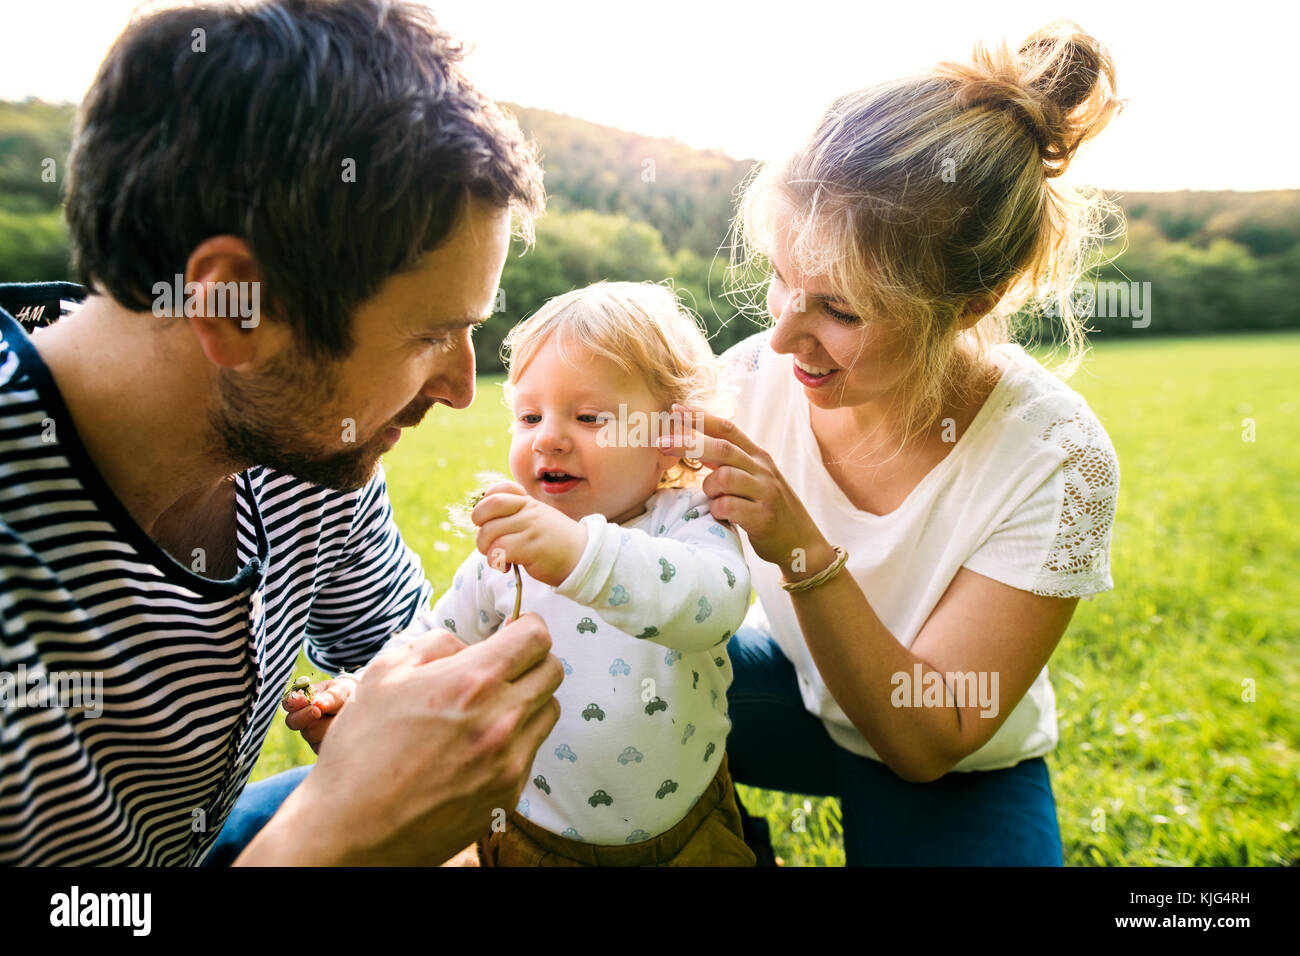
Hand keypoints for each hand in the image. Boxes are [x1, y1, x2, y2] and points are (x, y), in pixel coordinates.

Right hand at [236, 613, 562, 865]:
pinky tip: (476, 748)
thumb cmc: (360, 750)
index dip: (527, 626)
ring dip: (527, 701)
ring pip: (548, 711)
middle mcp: (502, 719)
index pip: (536, 637)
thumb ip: (435, 645)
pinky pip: (531, 751)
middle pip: (553, 670)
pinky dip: (514, 740)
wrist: (351, 830)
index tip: (513, 631)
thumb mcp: (384, 674)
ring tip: (487, 710)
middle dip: (531, 660)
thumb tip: (467, 645)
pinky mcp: (510, 794)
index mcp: (472, 682)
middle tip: (501, 668)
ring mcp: (510, 760)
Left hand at [472, 480, 587, 586]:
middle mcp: (529, 511)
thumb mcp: (540, 519)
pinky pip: (498, 550)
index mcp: (530, 502)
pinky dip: (495, 561)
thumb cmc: (556, 542)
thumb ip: (518, 515)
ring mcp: (530, 527)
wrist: (583, 557)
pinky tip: (506, 566)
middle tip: (488, 541)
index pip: (501, 489)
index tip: (490, 520)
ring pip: (489, 532)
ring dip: (486, 549)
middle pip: (488, 508)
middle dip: (479, 526)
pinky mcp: (530, 547)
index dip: (486, 503)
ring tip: (499, 557)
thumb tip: (487, 523)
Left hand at [656, 404, 833, 579]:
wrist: (801, 542)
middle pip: (721, 448)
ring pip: (723, 477)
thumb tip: (695, 444)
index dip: (701, 417)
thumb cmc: (769, 508)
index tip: (675, 409)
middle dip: (688, 443)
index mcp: (758, 457)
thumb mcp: (755, 478)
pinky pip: (727, 506)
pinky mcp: (762, 517)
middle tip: (661, 444)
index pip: (728, 429)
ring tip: (714, 498)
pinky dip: (716, 510)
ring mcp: (764, 493)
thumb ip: (730, 462)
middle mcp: (763, 470)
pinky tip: (721, 516)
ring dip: (709, 488)